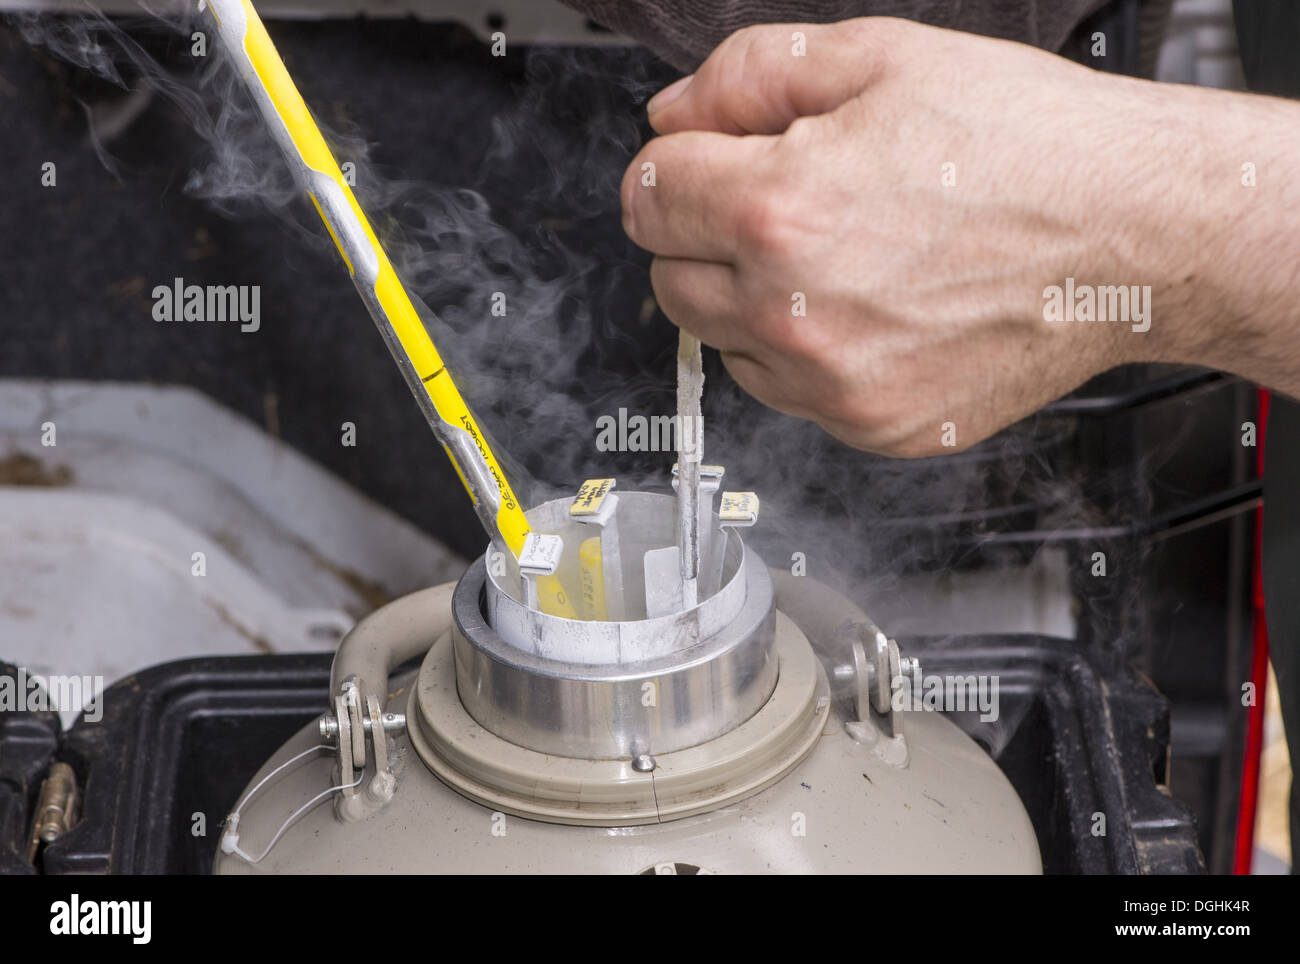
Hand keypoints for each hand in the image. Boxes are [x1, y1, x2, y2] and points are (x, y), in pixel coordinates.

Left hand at [621, 18, 1295, 455]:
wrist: (1134, 237)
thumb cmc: (1029, 150)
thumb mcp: (881, 59)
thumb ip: (747, 77)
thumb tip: (674, 113)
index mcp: (780, 212)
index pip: (646, 198)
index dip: (675, 167)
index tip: (706, 164)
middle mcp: (793, 314)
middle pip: (668, 279)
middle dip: (704, 236)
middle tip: (784, 205)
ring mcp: (834, 384)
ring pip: (721, 344)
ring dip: (751, 301)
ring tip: (842, 257)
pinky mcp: (872, 427)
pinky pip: (787, 393)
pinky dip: (804, 354)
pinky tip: (870, 308)